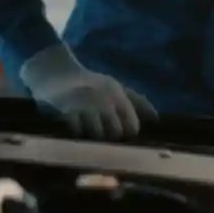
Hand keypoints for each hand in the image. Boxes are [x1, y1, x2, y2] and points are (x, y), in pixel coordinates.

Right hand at [19, 44, 157, 138]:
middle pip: (116, 133)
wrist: (57, 74)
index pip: (132, 125)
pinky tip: (75, 130)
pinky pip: (77, 132)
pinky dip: (77, 134)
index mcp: (118, 95)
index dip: (127, 133)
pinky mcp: (67, 111)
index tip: (121, 134)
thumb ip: (137, 102)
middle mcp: (104, 101)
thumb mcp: (117, 88)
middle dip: (111, 138)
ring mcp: (86, 106)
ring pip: (97, 135)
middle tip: (103, 134)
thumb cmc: (92, 84)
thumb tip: (156, 119)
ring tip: (89, 133)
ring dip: (93, 138)